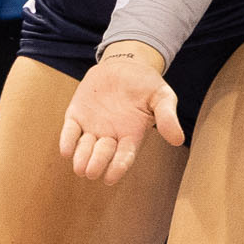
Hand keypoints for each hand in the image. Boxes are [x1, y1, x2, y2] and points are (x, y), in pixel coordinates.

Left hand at [60, 43, 182, 183]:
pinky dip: (67, 141)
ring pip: (84, 148)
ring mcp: (92, 127)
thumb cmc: (146, 84)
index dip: (117, 168)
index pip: (124, 157)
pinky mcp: (77, 115)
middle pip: (102, 155)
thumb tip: (178, 139)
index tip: (111, 178)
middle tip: (91, 171)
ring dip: (81, 157)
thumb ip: (167, 116)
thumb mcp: (162, 96)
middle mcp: (110, 136)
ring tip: (79, 167)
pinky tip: (66, 150)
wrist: (125, 64)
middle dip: (96, 163)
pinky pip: (70, 131)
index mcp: (131, 136)